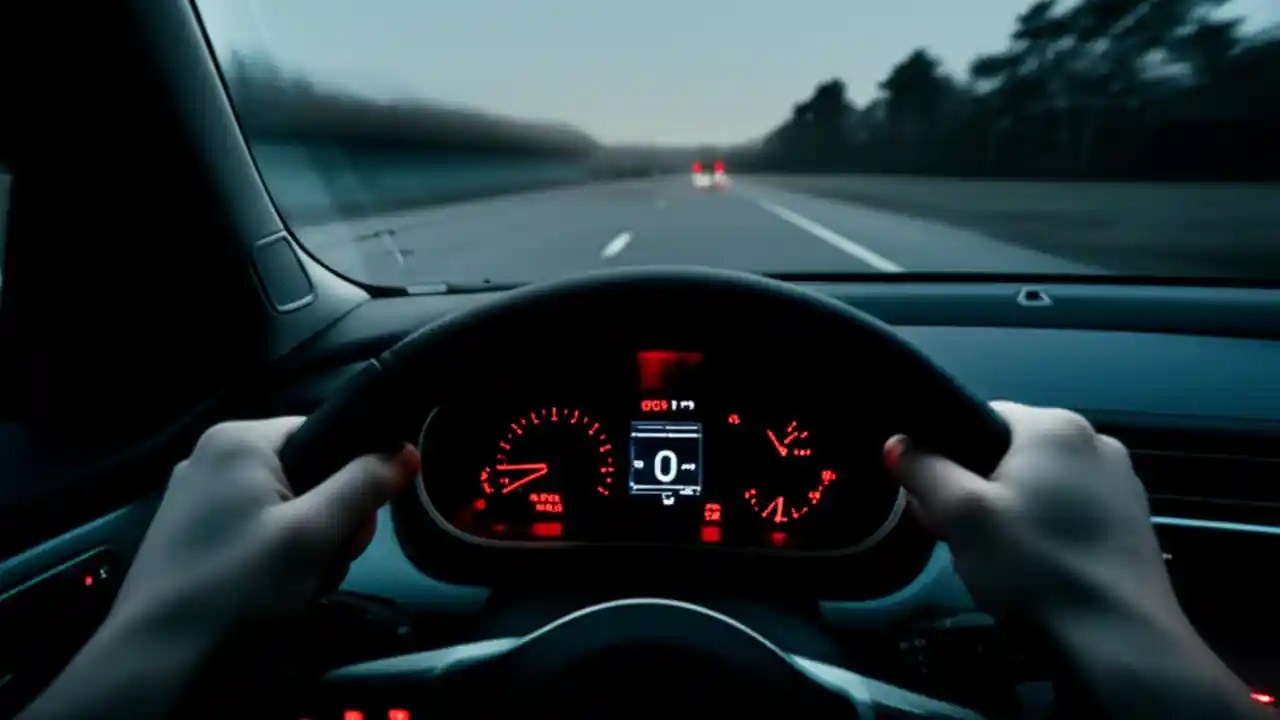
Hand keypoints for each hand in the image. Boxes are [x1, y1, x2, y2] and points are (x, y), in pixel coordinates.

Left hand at [19, 418, 419, 719]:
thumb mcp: (315, 535)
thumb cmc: (234, 591)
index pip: (324, 431)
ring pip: (289, 509)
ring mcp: (199, 501)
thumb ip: (364, 486)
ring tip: (296, 582)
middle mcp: (213, 460)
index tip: (358, 519)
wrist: (160, 665)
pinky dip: (278, 560)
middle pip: (310, 473)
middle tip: (324, 559)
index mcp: (238, 441)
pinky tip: (274, 590)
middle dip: (331, 521)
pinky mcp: (194, 538)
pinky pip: (260, 533)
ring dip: (309, 547)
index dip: (355, 474)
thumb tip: (404, 453)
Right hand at [884, 401, 1169, 622]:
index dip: (947, 458)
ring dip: (1011, 515)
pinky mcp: (1133, 524)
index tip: (937, 502)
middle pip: (1010, 455)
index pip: (981, 417)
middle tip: (963, 539)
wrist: (1120, 644)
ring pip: (1040, 487)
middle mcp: (1097, 441)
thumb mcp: (961, 517)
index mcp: (1056, 425)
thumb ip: (924, 471)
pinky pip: (1069, 513)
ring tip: (1002, 562)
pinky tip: (1039, 570)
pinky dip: (1046, 534)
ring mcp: (1122, 484)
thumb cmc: (1035, 568)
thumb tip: (898, 443)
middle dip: (979, 492)